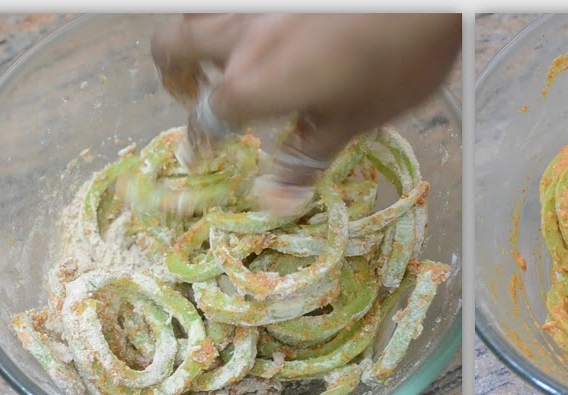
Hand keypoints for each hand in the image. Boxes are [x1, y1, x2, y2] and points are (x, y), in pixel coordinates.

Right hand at [150, 13, 459, 215]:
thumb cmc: (395, 61)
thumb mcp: (353, 121)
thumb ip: (306, 156)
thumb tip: (276, 200)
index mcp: (252, 81)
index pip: (205, 115)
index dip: (201, 138)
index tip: (206, 151)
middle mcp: (241, 34)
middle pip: (172, 45)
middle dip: (171, 73)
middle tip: (192, 92)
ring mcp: (259, 1)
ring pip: (196, 10)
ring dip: (196, 35)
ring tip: (222, 54)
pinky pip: (241, 3)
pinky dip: (237, 18)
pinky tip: (266, 30)